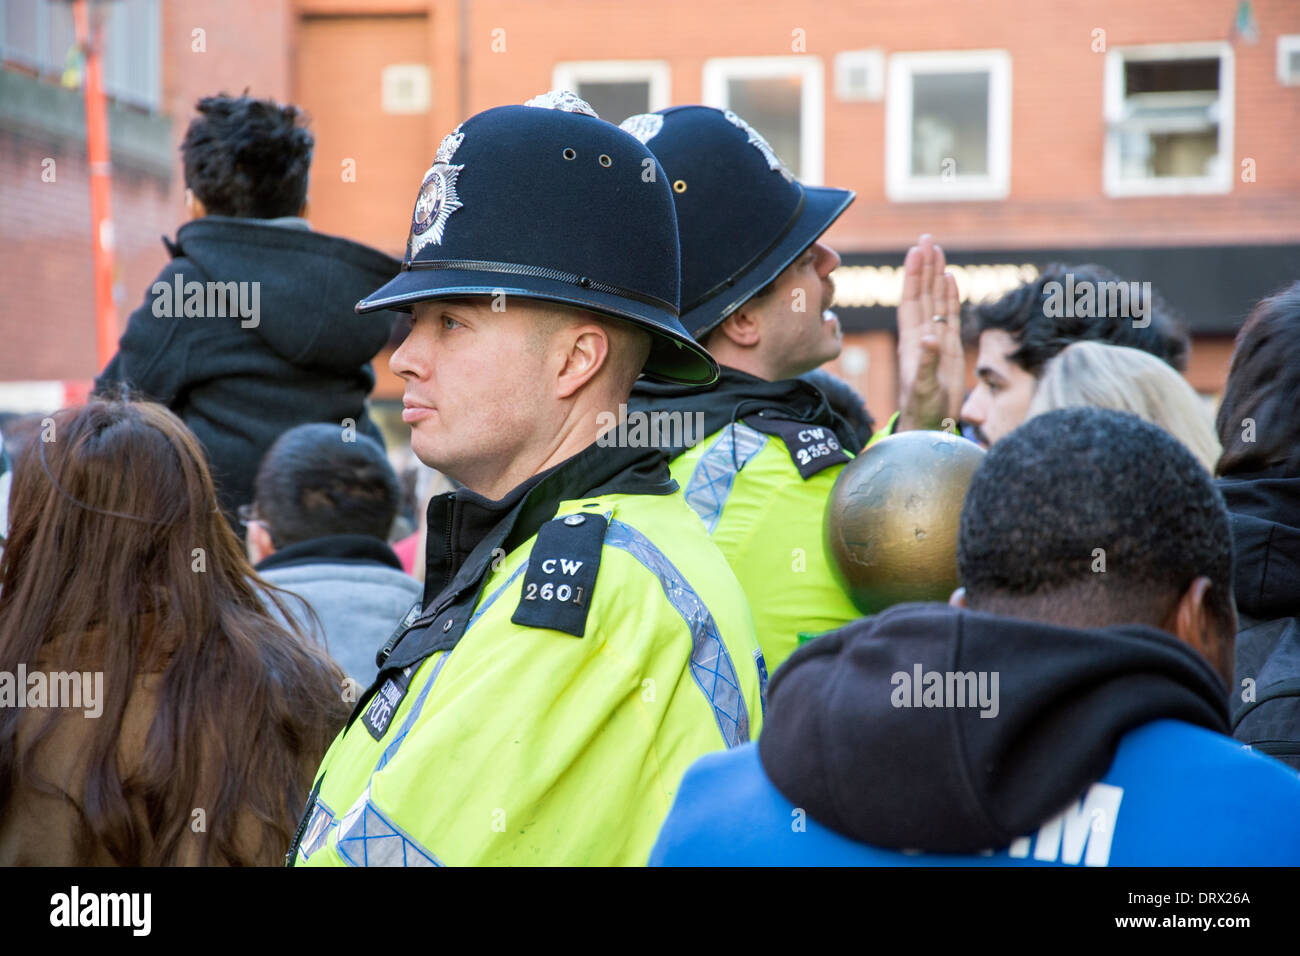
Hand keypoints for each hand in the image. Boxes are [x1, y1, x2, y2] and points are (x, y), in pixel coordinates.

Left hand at [895, 234, 963, 432]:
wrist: (931, 424)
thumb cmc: (924, 408)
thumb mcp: (923, 386)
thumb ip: (926, 362)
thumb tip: (930, 337)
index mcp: (912, 341)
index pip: (911, 300)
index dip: (913, 276)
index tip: (916, 252)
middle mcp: (922, 335)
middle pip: (922, 294)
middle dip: (924, 267)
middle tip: (927, 239)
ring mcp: (936, 339)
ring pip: (936, 300)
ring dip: (936, 276)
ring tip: (937, 250)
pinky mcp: (950, 347)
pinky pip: (950, 315)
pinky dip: (951, 296)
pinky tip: (951, 279)